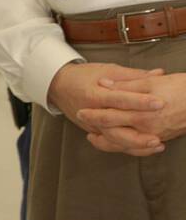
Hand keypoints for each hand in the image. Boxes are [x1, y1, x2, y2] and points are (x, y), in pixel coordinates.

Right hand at [48, 61, 166, 153]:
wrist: (59, 86)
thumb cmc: (84, 76)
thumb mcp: (108, 70)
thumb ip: (134, 75)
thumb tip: (159, 74)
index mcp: (95, 94)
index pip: (120, 99)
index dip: (140, 101)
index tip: (159, 103)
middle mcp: (92, 113)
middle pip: (115, 128)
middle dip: (138, 133)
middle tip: (159, 135)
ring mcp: (92, 126)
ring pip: (114, 140)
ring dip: (136, 145)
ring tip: (157, 144)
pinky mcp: (94, 132)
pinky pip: (112, 144)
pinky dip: (129, 148)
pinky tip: (146, 149)